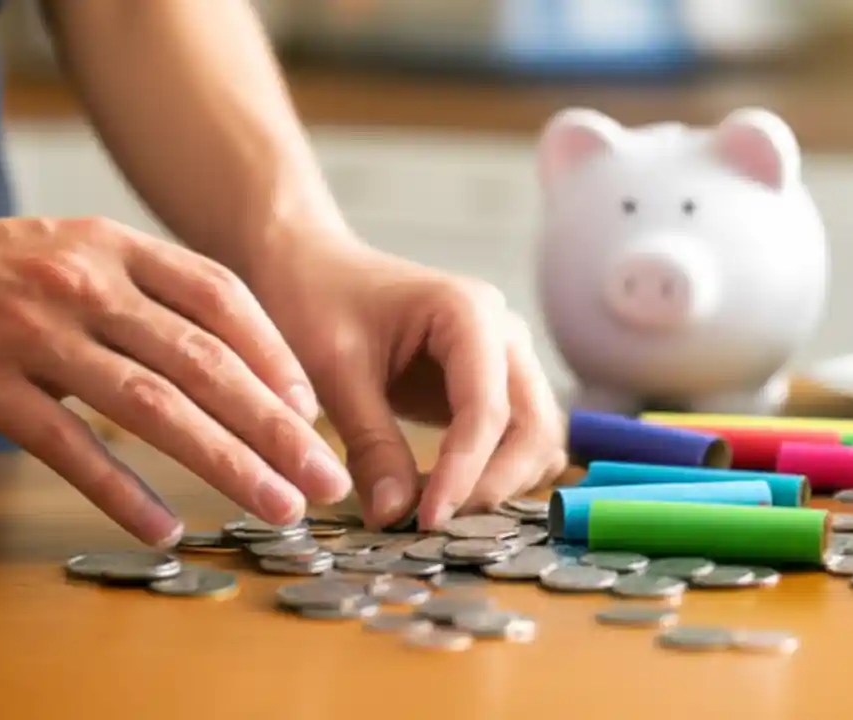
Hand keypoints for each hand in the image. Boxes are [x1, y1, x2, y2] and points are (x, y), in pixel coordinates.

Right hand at [0, 197, 351, 544]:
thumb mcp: (79, 253)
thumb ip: (153, 292)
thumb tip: (242, 360)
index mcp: (115, 245)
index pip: (220, 295)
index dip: (275, 354)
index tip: (312, 408)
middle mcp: (85, 284)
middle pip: (203, 361)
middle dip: (276, 426)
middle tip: (324, 477)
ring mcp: (37, 336)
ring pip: (153, 408)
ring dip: (226, 464)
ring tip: (276, 506)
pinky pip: (71, 450)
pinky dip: (122, 494)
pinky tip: (163, 529)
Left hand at [251, 238, 566, 530]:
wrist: (313, 271)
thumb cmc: (318, 303)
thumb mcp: (332, 372)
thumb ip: (369, 443)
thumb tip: (394, 517)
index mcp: (468, 313)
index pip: (487, 408)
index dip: (464, 473)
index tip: (426, 520)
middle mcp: (503, 334)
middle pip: (534, 426)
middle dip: (493, 482)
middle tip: (435, 522)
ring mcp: (506, 360)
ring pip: (538, 438)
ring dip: (502, 482)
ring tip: (437, 511)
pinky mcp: (495, 387)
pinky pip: (518, 440)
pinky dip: (496, 473)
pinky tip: (445, 494)